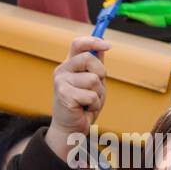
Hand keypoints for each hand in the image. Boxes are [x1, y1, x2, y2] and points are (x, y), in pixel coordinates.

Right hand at [47, 36, 109, 163]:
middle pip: (88, 58)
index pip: (78, 44)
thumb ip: (95, 65)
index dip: (93, 41)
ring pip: (93, 79)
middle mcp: (62, 71)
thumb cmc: (82, 104)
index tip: (108, 45)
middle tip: (96, 87)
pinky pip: (91, 95)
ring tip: (89, 101)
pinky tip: (85, 109)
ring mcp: (61, 82)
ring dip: (98, 93)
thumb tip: (103, 47)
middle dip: (100, 73)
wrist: (70, 128)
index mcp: (69, 65)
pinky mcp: (64, 95)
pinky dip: (94, 104)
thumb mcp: (93, 82)